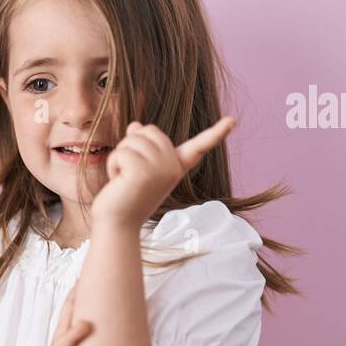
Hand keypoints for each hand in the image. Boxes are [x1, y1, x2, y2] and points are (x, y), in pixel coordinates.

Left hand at [91, 117, 235, 228]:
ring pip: (133, 138)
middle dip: (131, 145)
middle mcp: (173, 167)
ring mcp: (161, 170)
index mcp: (176, 167)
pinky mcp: (143, 172)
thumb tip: (135, 125)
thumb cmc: (125, 196)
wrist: (116, 224)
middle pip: (150, 130)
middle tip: (128, 172)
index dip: (217, 133)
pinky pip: (122, 151)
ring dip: (120, 155)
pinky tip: (118, 181)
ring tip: (123, 178)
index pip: (199, 147)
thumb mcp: (136, 166)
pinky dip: (113, 164)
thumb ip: (140, 146)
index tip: (232, 121)